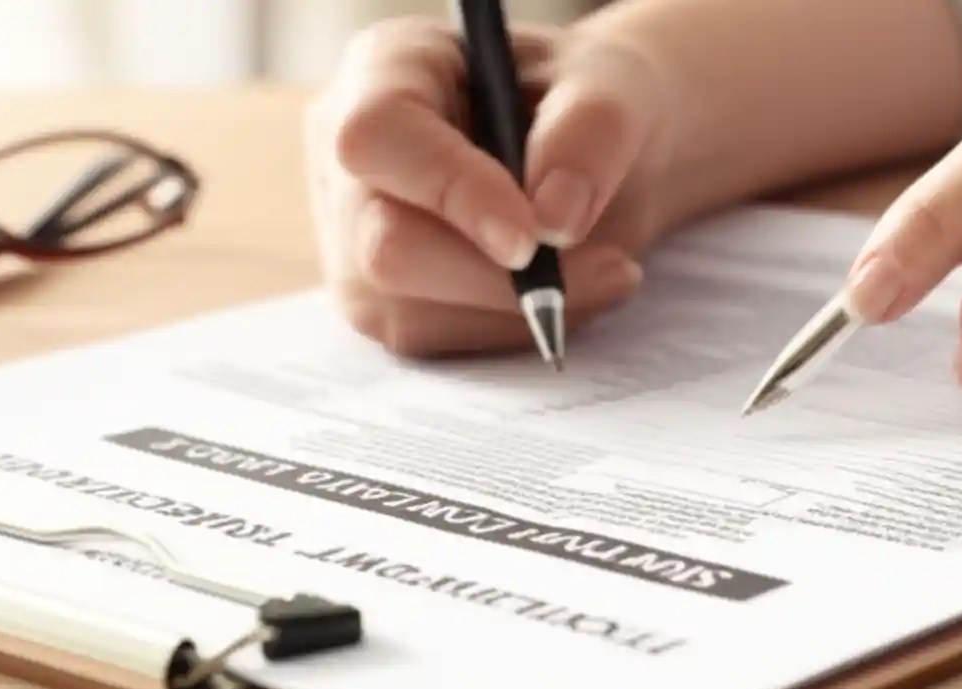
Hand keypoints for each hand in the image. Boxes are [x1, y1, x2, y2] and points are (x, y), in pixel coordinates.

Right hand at [304, 17, 671, 357]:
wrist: (585, 157)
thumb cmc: (582, 105)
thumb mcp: (610, 85)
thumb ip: (590, 134)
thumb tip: (554, 220)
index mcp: (386, 72)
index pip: (379, 137)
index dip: (451, 191)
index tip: (535, 235)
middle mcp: (348, 161)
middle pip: (386, 246)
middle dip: (500, 278)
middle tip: (612, 268)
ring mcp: (352, 242)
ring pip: (412, 313)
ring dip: (521, 312)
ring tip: (605, 271)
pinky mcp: (381, 304)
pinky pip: (438, 344)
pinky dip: (513, 330)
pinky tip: (564, 293)